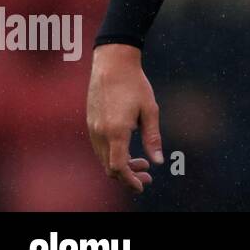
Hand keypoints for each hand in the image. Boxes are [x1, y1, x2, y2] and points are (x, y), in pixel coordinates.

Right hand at [86, 44, 163, 193]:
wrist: (112, 64)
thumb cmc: (135, 85)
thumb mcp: (151, 110)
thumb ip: (153, 137)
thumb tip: (158, 161)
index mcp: (116, 131)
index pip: (119, 167)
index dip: (130, 180)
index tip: (142, 185)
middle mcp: (100, 133)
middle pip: (110, 167)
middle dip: (128, 177)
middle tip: (147, 177)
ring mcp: (92, 128)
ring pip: (103, 159)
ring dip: (120, 166)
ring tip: (142, 164)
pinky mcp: (91, 123)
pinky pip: (99, 148)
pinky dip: (113, 156)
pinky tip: (128, 151)